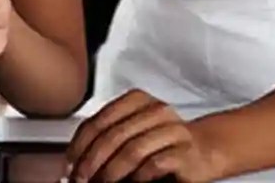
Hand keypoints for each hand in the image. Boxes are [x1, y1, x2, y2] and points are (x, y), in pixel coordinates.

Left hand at [67, 90, 224, 182]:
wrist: (204, 151)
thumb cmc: (161, 144)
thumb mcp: (130, 134)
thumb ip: (105, 140)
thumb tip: (74, 163)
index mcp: (137, 100)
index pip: (98, 121)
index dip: (79, 146)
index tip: (70, 165)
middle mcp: (156, 110)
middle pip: (112, 135)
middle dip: (91, 162)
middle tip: (82, 179)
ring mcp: (173, 130)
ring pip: (132, 150)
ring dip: (110, 172)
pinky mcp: (186, 152)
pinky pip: (154, 164)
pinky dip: (137, 176)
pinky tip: (129, 182)